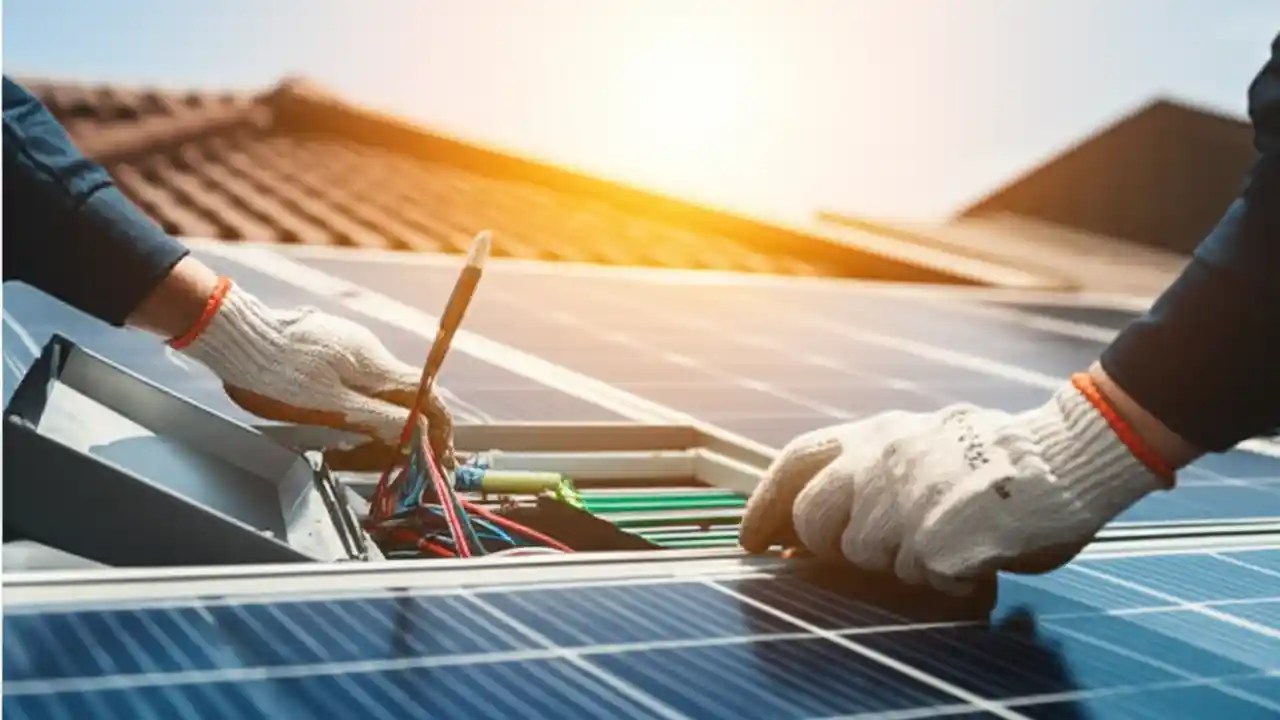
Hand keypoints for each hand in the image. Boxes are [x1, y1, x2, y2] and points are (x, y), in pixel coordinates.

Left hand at [173, 279, 454, 466]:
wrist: (234, 334)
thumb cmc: (276, 374)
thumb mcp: (330, 407)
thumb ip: (376, 419)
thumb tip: (417, 432)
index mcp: (373, 365)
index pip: (425, 394)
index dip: (441, 425)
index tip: (443, 451)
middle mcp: (367, 349)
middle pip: (405, 390)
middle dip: (415, 424)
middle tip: (412, 456)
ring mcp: (346, 342)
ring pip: (379, 384)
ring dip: (387, 413)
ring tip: (376, 445)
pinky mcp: (325, 343)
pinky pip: (356, 375)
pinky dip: (363, 399)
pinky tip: (344, 415)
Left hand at [739, 376, 1168, 594]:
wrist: (1068, 453)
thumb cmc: (1001, 457)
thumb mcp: (922, 442)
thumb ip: (872, 473)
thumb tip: (812, 531)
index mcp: (875, 433)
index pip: (795, 463)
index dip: (764, 505)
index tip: (752, 540)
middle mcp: (880, 460)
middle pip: (814, 521)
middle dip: (831, 546)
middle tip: (876, 550)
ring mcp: (904, 500)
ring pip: (870, 558)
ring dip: (903, 562)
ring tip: (950, 538)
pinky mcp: (935, 540)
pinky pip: (923, 579)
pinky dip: (947, 579)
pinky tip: (976, 556)